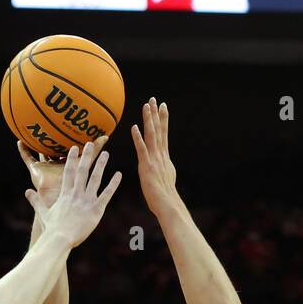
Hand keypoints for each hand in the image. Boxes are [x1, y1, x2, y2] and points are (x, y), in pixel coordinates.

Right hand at [26, 139, 120, 247]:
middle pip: (82, 171)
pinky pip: (106, 194)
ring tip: (106, 153)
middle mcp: (76, 194)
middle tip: (89, 143)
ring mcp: (86, 200)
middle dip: (86, 156)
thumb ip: (36, 201)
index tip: (74, 148)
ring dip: (100, 165)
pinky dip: (113, 184)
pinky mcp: (96, 210)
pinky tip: (118, 175)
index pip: (68, 172)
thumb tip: (27, 192)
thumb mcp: (43, 213)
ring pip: (95, 179)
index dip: (71, 159)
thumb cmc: (52, 228)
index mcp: (65, 194)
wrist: (60, 238)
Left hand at [130, 97, 179, 216]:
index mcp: (164, 156)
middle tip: (154, 99)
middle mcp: (160, 155)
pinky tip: (135, 127)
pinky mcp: (147, 166)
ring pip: (151, 136)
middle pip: (158, 130)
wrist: (168, 204)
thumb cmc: (164, 195)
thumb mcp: (165, 177)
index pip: (163, 133)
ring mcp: (154, 160)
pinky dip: (138, 138)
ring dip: (149, 120)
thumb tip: (164, 164)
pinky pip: (142, 149)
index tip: (163, 106)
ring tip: (146, 106)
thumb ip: (162, 167)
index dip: (163, 119)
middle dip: (156, 114)